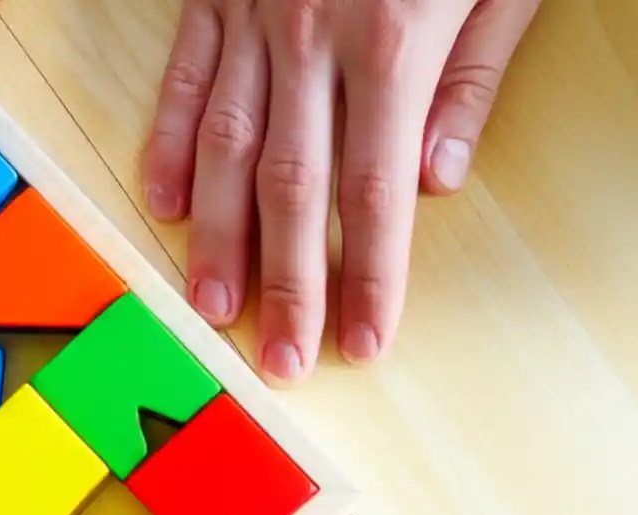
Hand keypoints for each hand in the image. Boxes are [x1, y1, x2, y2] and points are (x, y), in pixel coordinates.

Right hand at [141, 0, 538, 381]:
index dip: (367, 276)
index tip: (361, 342)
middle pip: (291, 188)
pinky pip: (183, 80)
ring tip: (213, 304)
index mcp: (393, 40)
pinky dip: (169, 145)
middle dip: (286, 283)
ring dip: (217, 235)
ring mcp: (252, 14)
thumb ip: (471, 76)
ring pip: (226, 145)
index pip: (375, 192)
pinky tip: (166, 206)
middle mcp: (311, 35)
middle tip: (281, 356)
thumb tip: (438, 179)